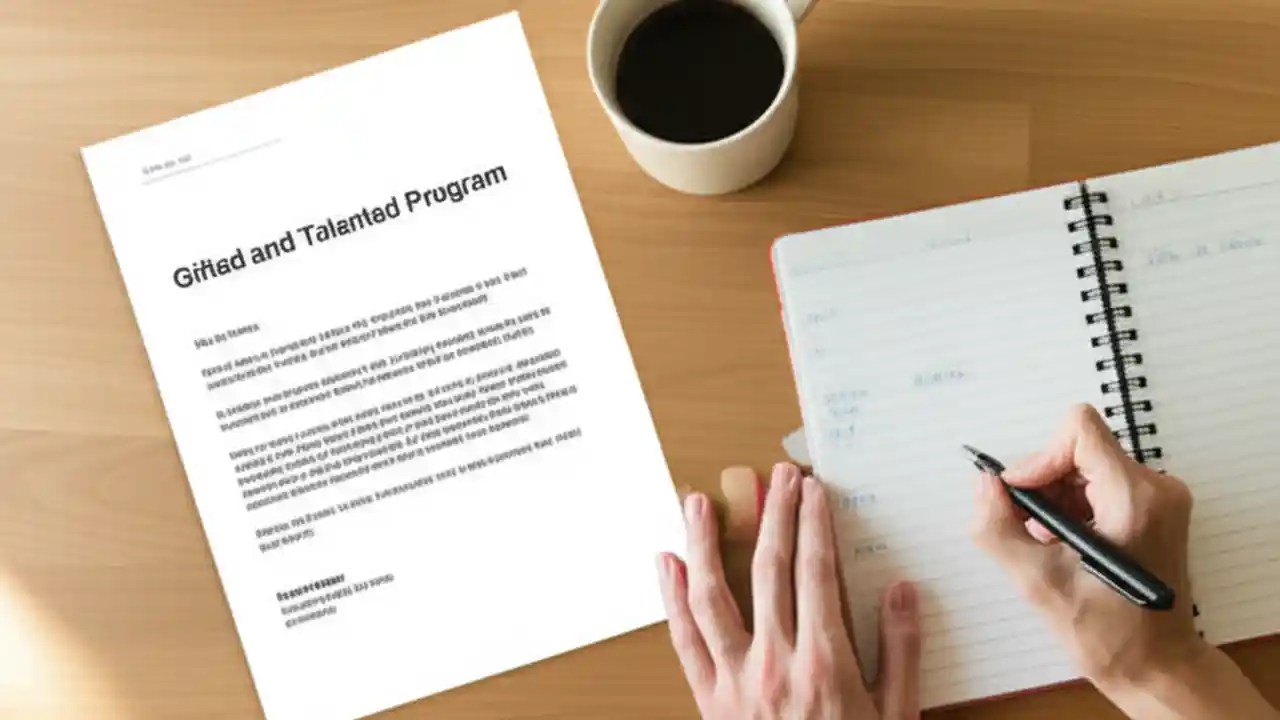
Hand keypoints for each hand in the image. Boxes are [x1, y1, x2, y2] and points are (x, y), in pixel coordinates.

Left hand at [656, 462, 921, 719]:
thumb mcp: (899, 717)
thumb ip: (900, 652)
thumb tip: (901, 589)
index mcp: (826, 663)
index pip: (816, 572)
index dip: (814, 525)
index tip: (813, 491)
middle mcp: (775, 662)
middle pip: (769, 570)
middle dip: (774, 516)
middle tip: (776, 477)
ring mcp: (734, 680)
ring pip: (712, 595)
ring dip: (704, 544)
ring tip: (698, 503)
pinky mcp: (708, 699)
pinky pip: (684, 641)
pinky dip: (672, 599)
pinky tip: (667, 564)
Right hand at [971, 404, 1201, 687]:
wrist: (1158, 667)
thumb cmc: (1109, 634)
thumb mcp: (1037, 583)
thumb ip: (998, 527)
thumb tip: (985, 484)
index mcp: (1134, 499)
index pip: (1079, 430)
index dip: (1039, 457)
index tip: (1021, 496)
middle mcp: (1156, 488)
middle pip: (1079, 449)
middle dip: (1043, 485)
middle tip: (1026, 529)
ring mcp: (1160, 499)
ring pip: (1086, 468)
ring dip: (1054, 499)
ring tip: (1046, 544)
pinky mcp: (1155, 510)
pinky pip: (1100, 485)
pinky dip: (1072, 508)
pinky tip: (1063, 546)